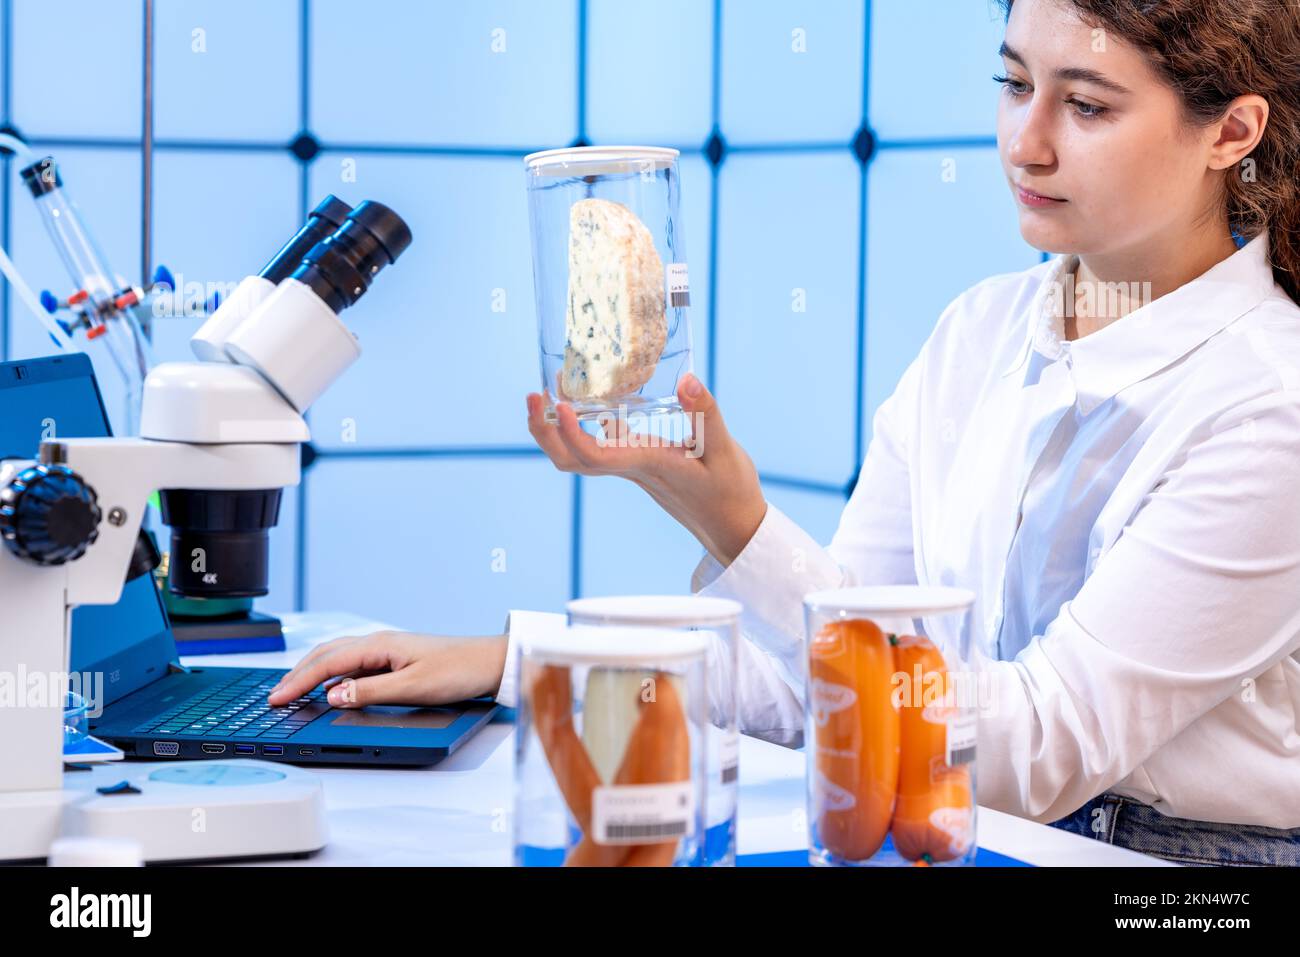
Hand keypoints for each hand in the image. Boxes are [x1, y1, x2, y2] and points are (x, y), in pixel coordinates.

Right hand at [266, 631, 507, 708]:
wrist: (489, 662)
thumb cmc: (458, 671)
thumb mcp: (412, 688)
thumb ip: (371, 692)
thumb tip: (333, 696)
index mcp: (379, 645)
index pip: (328, 663)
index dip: (299, 682)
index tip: (277, 699)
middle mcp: (380, 642)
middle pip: (327, 655)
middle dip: (298, 674)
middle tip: (275, 696)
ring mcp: (388, 649)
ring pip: (338, 656)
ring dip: (313, 671)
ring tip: (294, 688)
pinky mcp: (396, 658)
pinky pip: (354, 662)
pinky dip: (333, 672)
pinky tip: (331, 685)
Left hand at [526, 372, 766, 566]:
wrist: (733, 527)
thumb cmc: (731, 493)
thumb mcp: (725, 450)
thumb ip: (705, 415)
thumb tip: (688, 380)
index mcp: (648, 465)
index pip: (596, 456)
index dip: (571, 433)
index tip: (560, 404)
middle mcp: (632, 469)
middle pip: (570, 461)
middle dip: (545, 432)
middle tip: (534, 395)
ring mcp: (631, 469)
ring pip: (579, 459)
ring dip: (555, 432)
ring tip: (548, 396)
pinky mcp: (638, 466)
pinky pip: (599, 449)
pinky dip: (583, 428)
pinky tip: (589, 402)